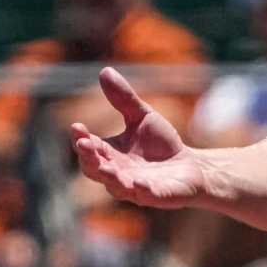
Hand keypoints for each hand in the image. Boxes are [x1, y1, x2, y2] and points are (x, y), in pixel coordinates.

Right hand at [68, 67, 206, 208]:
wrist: (189, 166)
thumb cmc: (160, 144)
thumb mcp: (141, 117)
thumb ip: (123, 99)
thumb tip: (104, 71)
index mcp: (110, 154)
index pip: (90, 148)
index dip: (82, 139)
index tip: (76, 127)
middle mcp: (117, 173)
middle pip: (95, 169)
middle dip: (89, 158)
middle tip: (84, 144)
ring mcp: (135, 187)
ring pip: (117, 186)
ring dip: (111, 178)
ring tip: (107, 168)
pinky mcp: (157, 196)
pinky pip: (147, 196)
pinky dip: (143, 191)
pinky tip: (140, 184)